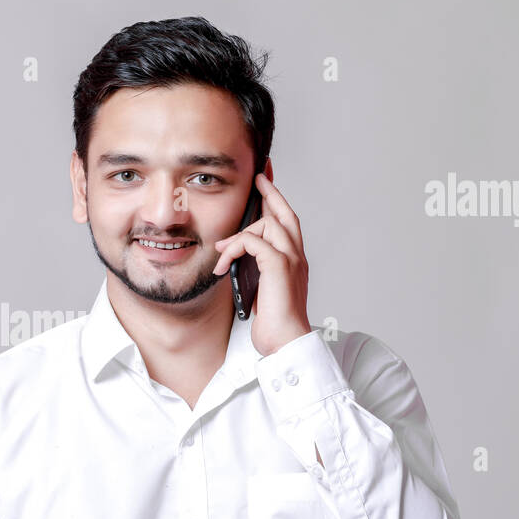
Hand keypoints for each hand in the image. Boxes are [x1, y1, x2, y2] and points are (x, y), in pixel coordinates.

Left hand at [212, 168, 310, 355]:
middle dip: (270, 191)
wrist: (287, 341)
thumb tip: (236, 257)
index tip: (266, 185)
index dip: (278, 201)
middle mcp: (297, 256)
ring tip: (221, 251)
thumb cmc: (274, 321)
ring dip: (239, 235)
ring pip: (268, 223)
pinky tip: (222, 266)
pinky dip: (234, 249)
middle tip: (257, 177)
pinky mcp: (279, 266)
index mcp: (295, 260)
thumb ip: (255, 269)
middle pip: (285, 213)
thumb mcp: (261, 289)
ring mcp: (291, 259)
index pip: (289, 223)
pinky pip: (253, 242)